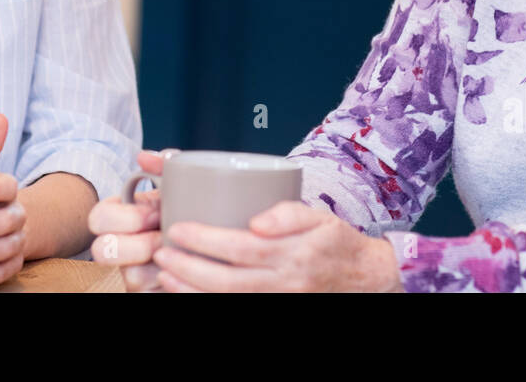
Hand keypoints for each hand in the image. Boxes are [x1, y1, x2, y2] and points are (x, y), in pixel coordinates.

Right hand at [87, 148, 174, 291]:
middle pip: (101, 251)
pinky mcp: (144, 292)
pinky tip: (184, 272)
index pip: (97, 218)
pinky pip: (148, 293)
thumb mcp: (174, 187)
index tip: (155, 213)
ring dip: (158, 266)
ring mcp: (128, 271)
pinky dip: (168, 283)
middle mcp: (116, 246)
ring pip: (128, 277)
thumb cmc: (184, 208)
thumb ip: (162, 167)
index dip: (124, 217)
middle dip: (138, 244)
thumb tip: (144, 156)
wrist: (209, 241)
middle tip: (165, 237)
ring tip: (180, 255)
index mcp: (117, 216)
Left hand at [152, 200, 402, 291]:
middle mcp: (283, 283)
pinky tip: (188, 294)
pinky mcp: (274, 310)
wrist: (365, 280)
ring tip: (165, 277)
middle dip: (188, 268)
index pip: (241, 247)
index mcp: (291, 254)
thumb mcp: (320, 218)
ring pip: (228, 301)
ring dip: (192, 292)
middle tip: (161, 253)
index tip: (178, 229)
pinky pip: (237, 310)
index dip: (205, 240)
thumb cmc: (336, 244)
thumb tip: (257, 219)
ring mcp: (278, 302)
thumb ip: (289, 214)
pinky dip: (209, 303)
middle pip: (227, 280)